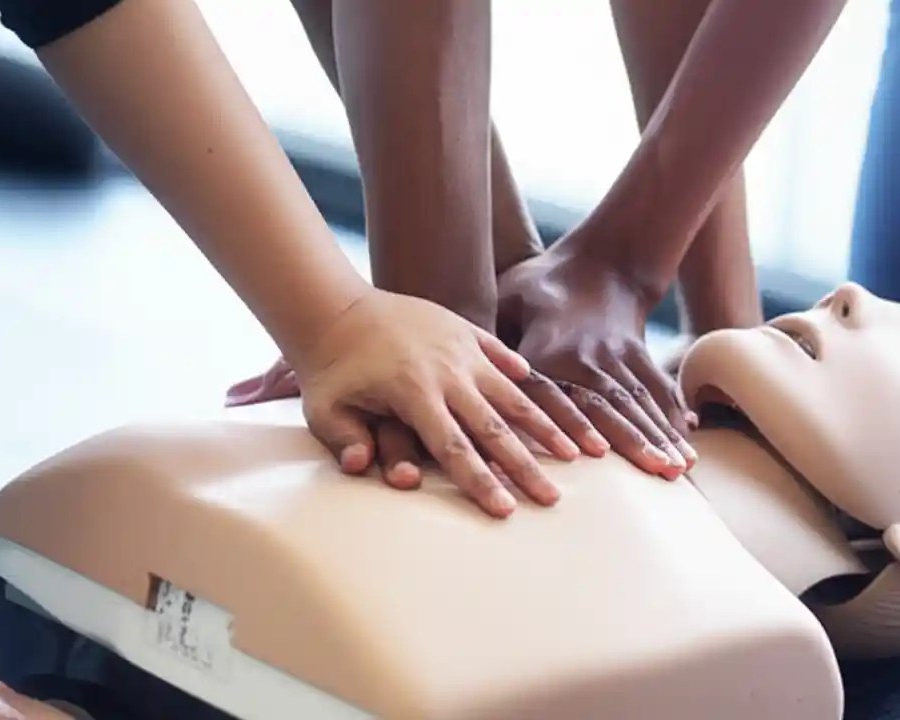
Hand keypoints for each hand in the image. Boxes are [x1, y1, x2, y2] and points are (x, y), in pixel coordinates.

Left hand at [227, 361, 589, 492]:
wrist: (334, 306)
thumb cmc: (328, 368)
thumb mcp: (324, 408)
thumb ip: (345, 440)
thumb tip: (362, 466)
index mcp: (415, 392)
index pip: (454, 448)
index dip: (481, 482)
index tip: (506, 510)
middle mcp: (447, 371)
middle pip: (494, 426)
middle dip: (525, 465)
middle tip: (552, 498)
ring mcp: (460, 348)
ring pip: (510, 392)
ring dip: (543, 424)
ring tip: (574, 452)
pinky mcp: (464, 330)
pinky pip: (500, 353)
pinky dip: (521, 375)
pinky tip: (549, 396)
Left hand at [497, 247, 696, 478]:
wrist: (601, 260)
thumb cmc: (539, 285)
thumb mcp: (508, 297)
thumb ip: (490, 342)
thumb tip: (467, 381)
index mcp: (549, 348)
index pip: (559, 391)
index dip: (576, 422)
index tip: (595, 454)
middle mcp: (589, 355)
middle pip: (612, 402)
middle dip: (636, 439)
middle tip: (658, 472)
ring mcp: (620, 357)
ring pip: (640, 400)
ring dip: (659, 435)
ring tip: (678, 468)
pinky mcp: (642, 359)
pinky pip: (658, 388)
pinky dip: (673, 415)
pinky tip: (687, 439)